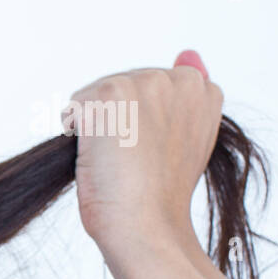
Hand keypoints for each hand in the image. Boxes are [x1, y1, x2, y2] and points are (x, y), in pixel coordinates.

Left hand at [65, 50, 223, 262]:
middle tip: (130, 161)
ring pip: (95, 96)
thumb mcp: (180, 142)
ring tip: (117, 160)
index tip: (147, 152)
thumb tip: (189, 53)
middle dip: (114, 121)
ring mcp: (148, 83)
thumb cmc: (158, 196)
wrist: (145, 225)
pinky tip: (98, 156)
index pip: (149, 88)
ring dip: (94, 127)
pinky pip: (74, 106)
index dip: (137, 122)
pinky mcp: (114, 91)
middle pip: (120, 87)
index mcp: (203, 91)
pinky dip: (74, 132)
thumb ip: (181, 100)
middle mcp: (181, 79)